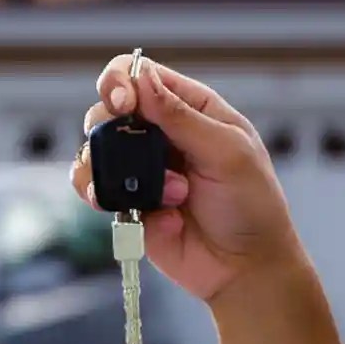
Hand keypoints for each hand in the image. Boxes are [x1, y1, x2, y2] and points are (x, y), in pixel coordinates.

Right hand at [70, 55, 304, 302]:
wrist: (245, 268)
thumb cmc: (251, 206)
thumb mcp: (227, 152)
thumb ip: (181, 116)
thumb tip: (140, 79)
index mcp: (189, 109)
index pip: (139, 75)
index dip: (120, 81)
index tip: (123, 104)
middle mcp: (159, 134)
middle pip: (106, 111)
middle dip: (112, 132)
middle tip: (137, 158)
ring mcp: (139, 169)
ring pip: (93, 152)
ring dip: (115, 173)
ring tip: (163, 196)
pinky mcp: (125, 202)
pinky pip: (94, 189)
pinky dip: (106, 198)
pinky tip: (144, 215)